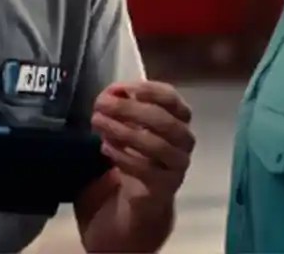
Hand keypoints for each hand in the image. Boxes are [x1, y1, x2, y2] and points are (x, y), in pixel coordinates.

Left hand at [90, 81, 194, 207]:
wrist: (140, 194)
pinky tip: (106, 147)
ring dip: (123, 132)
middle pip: (163, 120)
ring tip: (99, 124)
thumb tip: (111, 93)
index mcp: (179, 117)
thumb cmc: (135, 148)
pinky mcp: (166, 186)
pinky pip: (146, 170)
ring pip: (157, 145)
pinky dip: (123, 156)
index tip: (125, 88)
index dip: (150, 90)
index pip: (171, 98)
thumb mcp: (129, 123)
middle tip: (101, 105)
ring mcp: (178, 164)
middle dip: (129, 109)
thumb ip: (123, 104)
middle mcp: (184, 139)